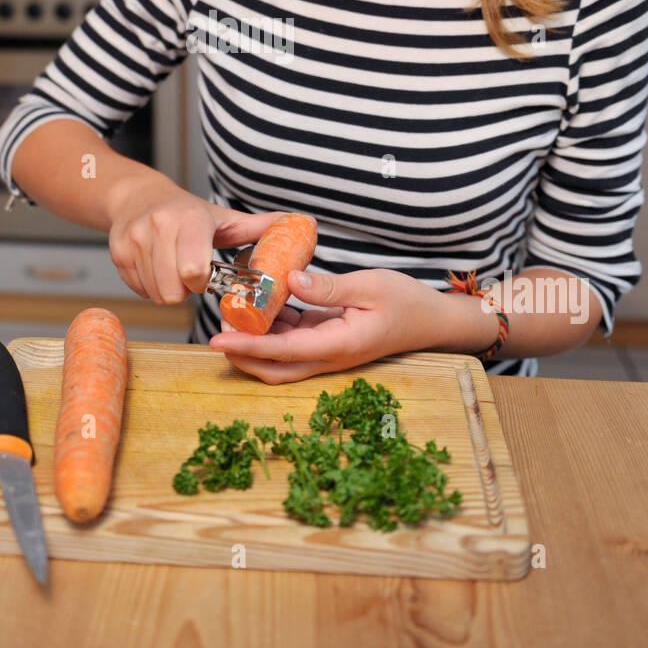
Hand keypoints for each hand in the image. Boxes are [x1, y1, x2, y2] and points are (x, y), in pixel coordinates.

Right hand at [107, 173, 289, 303]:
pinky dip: (150, 286)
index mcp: (189, 219)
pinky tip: (157, 267)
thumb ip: (262, 227)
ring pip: (155, 293)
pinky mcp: (117, 253)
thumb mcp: (225, 218)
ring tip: (175, 268)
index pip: (193, 271)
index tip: (207, 273)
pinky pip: (138, 289)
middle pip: (172, 291)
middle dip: (185, 290)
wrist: (138, 196)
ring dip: (169, 289)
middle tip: (191, 273)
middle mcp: (158, 226)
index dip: (203, 282)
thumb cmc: (187, 212)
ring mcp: (133, 239)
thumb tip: (304, 224)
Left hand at [209, 267, 444, 383]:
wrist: (432, 320)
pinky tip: (265, 303)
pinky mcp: (327, 342)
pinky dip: (273, 328)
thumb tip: (288, 278)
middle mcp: (329, 356)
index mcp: (338, 345)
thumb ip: (329, 285)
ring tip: (236, 310)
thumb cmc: (406, 302)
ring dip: (255, 341)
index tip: (216, 340)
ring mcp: (327, 352)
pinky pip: (293, 342)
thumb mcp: (370, 285)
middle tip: (218, 328)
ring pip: (280, 358)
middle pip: (274, 369)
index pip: (282, 351)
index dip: (247, 347)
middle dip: (241, 354)